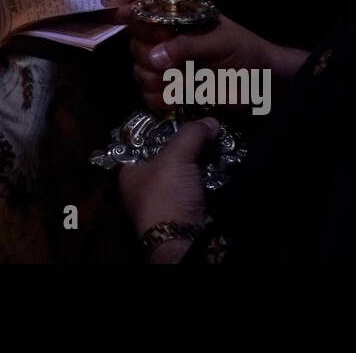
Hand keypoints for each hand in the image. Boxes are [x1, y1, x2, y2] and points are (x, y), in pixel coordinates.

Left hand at [118, 117, 218, 262]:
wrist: (183, 242)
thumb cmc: (165, 196)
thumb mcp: (174, 158)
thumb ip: (191, 135)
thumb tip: (210, 120)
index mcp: (130, 171)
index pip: (141, 140)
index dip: (160, 126)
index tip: (180, 114)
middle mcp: (146, 185)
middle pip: (169, 155)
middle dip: (188, 143)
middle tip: (207, 126)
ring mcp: (168, 199)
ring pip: (188, 171)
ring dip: (204, 160)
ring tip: (221, 140)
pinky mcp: (188, 211)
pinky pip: (202, 186)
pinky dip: (213, 177)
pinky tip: (225, 163)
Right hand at [128, 13, 302, 110]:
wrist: (264, 85)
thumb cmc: (246, 54)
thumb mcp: (219, 43)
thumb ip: (186, 46)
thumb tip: (153, 57)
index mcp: (179, 15)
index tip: (118, 13)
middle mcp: (168, 35)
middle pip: (135, 38)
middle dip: (146, 53)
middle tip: (166, 64)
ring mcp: (168, 62)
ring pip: (138, 67)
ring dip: (153, 79)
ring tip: (177, 83)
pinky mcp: (170, 88)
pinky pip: (147, 93)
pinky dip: (158, 98)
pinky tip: (174, 99)